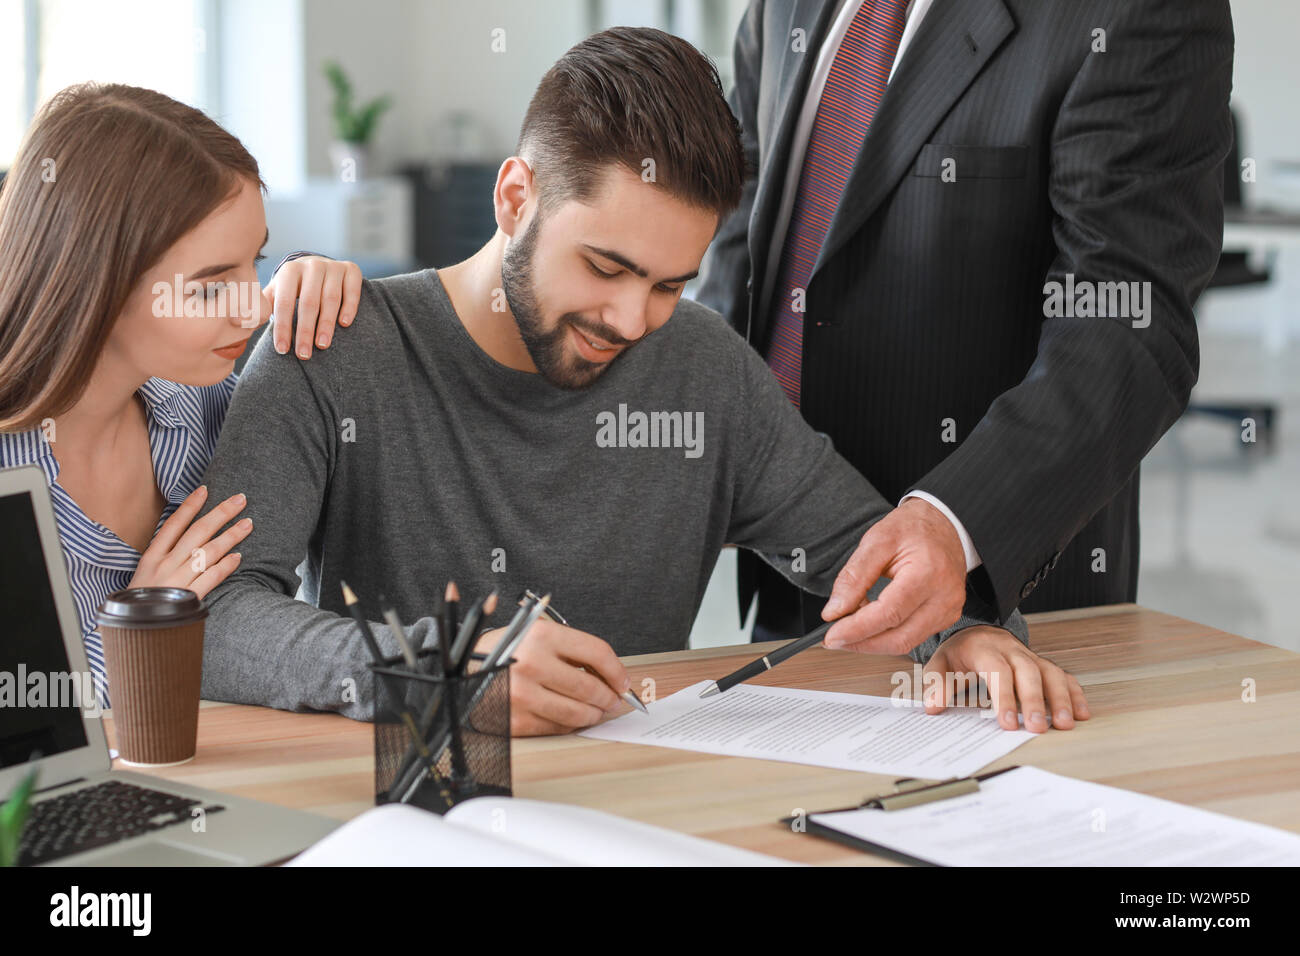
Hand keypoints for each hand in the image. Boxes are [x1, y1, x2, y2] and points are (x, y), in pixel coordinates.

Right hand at [128, 485, 250, 599]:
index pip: (173, 525)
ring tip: (248, 524)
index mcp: (152, 557)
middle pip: (196, 533)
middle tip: (240, 500)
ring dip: (230, 536)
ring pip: (207, 552)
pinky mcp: (188, 598)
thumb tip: (186, 533)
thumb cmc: (143, 601)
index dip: (189, 506)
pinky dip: (225, 566)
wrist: (134, 631)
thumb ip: (165, 554)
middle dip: (220, 514)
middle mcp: (164, 565)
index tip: (205, 490)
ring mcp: (176, 581)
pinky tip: (238, 557)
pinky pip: (210, 578)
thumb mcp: (145, 573)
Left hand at [263, 256, 362, 358]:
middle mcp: (311, 266)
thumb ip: (261, 306)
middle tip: (304, 354)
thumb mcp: (276, 291)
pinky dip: (349, 308)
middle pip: (308, 303)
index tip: (282, 349)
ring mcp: (333, 267)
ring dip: (326, 324)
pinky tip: (344, 324)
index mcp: (288, 271)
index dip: (283, 327)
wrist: (320, 266)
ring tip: (322, 345)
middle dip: (305, 331)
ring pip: (330, 299)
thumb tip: (240, 322)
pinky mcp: (352, 270)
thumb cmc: (294, 287)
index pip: (284, 302)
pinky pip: (352, 291)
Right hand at [474, 618, 630, 735]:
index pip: (596, 652)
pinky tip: (572, 718)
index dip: (617, 670)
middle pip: (589, 687)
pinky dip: (570, 725)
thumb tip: (608, 675)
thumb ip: (570, 650)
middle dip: (609, 697)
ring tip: (596, 711)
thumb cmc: (505, 650)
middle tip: (613, 700)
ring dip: (593, 714)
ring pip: (576, 713)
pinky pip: (555, 727)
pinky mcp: (514, 720)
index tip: (623, 681)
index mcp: (542, 636)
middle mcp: (532, 665)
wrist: (462, 668)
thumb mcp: (536, 633)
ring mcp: (522, 695)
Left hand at [821, 498, 966, 653]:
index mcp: (928, 573)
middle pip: (899, 638)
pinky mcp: (946, 618)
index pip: (889, 613)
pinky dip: (887, 634)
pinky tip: (871, 622)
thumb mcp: (876, 541)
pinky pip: (913, 637)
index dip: (857, 629)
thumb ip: (854, 577)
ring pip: (905, 643)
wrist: (945, 525)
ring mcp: (949, 610)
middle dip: (861, 643)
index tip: (831, 635)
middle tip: (834, 638)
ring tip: (850, 626)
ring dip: (872, 642)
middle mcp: (945, 597)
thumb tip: (834, 611)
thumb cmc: (912, 528)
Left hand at [921, 625, 1090, 732]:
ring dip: (1060, 699)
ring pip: (1051, 673)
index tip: (1007, 723)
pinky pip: (1063, 676)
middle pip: (1028, 672)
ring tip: (1065, 724)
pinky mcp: (1043, 664)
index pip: (998, 672)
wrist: (977, 633)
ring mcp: (1030, 656)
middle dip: (1035, 701)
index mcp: (985, 649)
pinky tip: (1081, 713)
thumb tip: (933, 707)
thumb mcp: (940, 664)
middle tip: (1038, 728)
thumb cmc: (960, 653)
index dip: (1004, 697)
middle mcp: (1012, 650)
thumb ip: (937, 684)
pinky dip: (1074, 693)